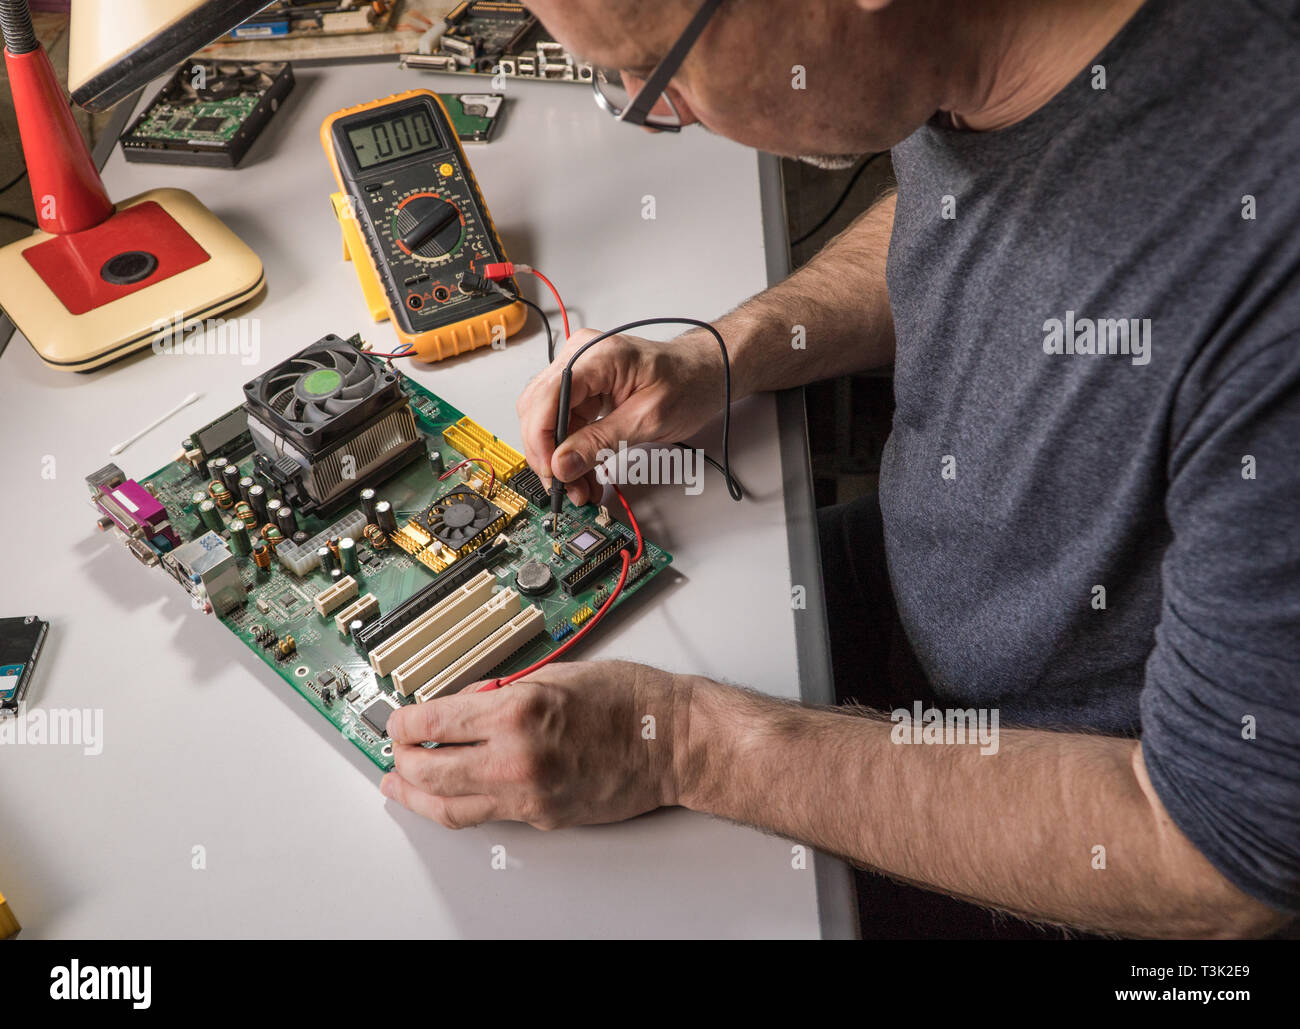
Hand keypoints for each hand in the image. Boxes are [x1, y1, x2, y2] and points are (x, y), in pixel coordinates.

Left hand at [379, 661, 694, 829]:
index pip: (434, 722)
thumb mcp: (557, 672)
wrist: (674, 741)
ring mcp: (528, 795)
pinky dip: (458, 805)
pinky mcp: (542, 817)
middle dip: (402, 761)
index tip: (397, 720)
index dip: (404, 723)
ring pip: (449, 806)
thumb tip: (464, 703)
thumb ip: (503, 690)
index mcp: (517, 711)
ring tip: (401, 784)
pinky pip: (486, 815)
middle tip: (394, 751)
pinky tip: (450, 794)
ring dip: (416, 795)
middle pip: (429, 771)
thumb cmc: (631, 702)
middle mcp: (516, 758)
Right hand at [515, 328, 725, 505]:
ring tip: (578, 488)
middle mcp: (580, 358)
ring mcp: (580, 373)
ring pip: (548, 421)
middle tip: (563, 487)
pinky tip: (582, 475)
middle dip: (548, 454)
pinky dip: (571, 452)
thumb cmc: (689, 383)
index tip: (551, 472)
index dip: (542, 439)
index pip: (547, 397)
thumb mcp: (648, 419)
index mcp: (596, 356)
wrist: (706, 373)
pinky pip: (565, 423)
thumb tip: (562, 464)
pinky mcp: (585, 390)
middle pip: (538, 409)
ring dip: (559, 458)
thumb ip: (600, 442)